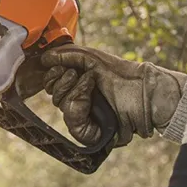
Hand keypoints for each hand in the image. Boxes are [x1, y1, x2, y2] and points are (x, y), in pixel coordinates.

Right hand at [38, 45, 186, 148]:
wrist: (142, 91)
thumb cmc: (121, 74)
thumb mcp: (91, 57)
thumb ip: (66, 54)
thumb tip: (44, 57)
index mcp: (77, 84)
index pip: (52, 84)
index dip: (52, 76)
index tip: (61, 66)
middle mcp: (78, 101)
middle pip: (53, 95)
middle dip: (62, 82)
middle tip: (77, 74)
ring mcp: (84, 117)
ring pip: (61, 106)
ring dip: (74, 90)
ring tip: (90, 83)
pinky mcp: (89, 132)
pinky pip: (71, 122)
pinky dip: (77, 104)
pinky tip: (88, 97)